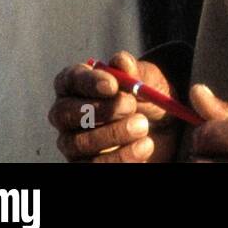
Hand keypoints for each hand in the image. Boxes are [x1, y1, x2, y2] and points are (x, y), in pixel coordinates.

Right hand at [49, 50, 179, 162]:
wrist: (164, 128)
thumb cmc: (148, 97)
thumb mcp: (148, 80)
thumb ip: (134, 71)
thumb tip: (120, 61)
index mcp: (77, 84)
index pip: (69, 79)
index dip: (88, 82)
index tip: (113, 85)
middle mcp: (66, 114)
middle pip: (64, 113)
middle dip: (100, 110)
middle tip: (131, 106)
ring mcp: (71, 142)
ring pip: (77, 143)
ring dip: (114, 135)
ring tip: (144, 126)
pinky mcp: (84, 165)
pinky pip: (93, 166)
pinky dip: (120, 157)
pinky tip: (144, 146)